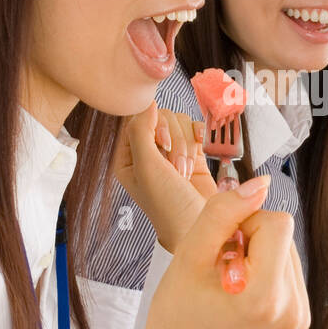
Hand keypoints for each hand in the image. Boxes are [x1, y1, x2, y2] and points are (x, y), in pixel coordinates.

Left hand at [112, 102, 216, 251]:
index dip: (153, 125)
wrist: (199, 227)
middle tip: (175, 166)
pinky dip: (199, 139)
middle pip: (161, 118)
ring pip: (180, 123)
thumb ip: (141, 131)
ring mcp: (170, 152)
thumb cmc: (167, 206)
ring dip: (186, 145)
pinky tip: (200, 152)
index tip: (163, 144)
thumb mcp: (146, 168)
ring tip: (185, 171)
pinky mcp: (192, 153)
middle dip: (173, 141)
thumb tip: (147, 101)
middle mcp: (147, 153)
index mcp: (127, 157)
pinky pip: (195, 130)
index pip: (136, 119)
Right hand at [135, 182, 309, 328]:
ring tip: (230, 280)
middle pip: (284, 234)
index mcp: (266, 297)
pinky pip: (290, 268)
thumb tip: (260, 183)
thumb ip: (223, 212)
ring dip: (258, 254)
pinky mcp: (301, 317)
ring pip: (288, 248)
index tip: (220, 248)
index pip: (277, 222)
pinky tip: (242, 290)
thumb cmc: (178, 310)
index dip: (244, 224)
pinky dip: (266, 270)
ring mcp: (300, 316)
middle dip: (251, 240)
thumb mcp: (190, 254)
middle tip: (221, 268)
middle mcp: (292, 309)